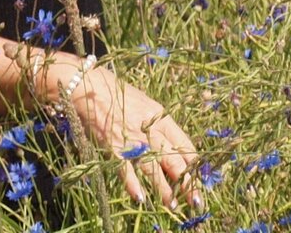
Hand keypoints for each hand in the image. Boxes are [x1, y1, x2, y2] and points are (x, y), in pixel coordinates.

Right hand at [58, 59, 200, 208]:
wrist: (91, 87)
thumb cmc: (120, 95)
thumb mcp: (147, 105)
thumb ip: (160, 125)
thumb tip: (174, 147)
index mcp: (161, 118)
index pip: (185, 144)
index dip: (194, 165)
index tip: (199, 179)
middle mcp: (150, 130)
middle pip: (173, 160)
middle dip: (186, 182)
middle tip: (194, 200)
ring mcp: (132, 139)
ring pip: (153, 169)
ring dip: (163, 189)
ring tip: (172, 204)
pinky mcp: (113, 146)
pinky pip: (125, 169)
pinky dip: (133, 184)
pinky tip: (140, 197)